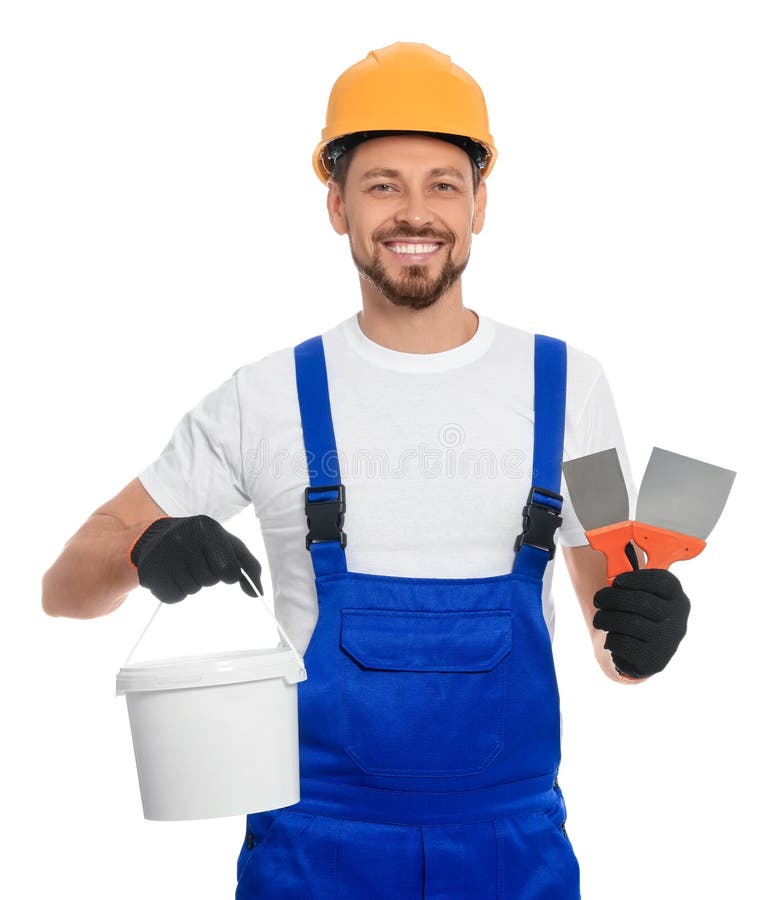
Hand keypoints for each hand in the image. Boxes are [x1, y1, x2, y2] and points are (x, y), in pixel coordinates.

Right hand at [129, 515, 263, 603]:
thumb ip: (247, 565)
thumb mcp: (226, 543)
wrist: (157, 537)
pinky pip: (174, 597)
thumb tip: (258, 593)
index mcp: (208, 529)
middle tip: (198, 562)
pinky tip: (171, 574)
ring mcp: (164, 555)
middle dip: (208, 576)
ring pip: (192, 589)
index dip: (228, 574)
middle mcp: (184, 538)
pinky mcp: (150, 572)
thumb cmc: (200, 541)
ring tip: (183, 566)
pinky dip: (176, 591)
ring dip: (192, 583)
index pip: (229, 570)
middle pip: (210, 580)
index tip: (221, 566)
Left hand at [592, 544, 689, 678]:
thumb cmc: (636, 613)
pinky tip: (611, 637)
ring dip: (606, 618)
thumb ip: (628, 570)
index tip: (617, 581)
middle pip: (640, 602)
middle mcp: (678, 618)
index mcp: (676, 596)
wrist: (641, 652)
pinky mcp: (655, 660)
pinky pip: (625, 645)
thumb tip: (609, 542)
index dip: (635, 578)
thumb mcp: (638, 592)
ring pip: (629, 623)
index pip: (661, 581)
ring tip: (600, 618)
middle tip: (598, 599)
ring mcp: (668, 641)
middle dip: (612, 598)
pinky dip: (611, 639)